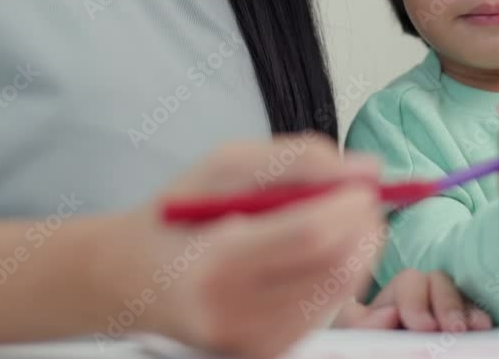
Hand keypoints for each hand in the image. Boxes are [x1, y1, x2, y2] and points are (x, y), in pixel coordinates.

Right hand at [99, 135, 385, 358]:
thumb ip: (297, 159)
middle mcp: (232, 310)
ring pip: (338, 290)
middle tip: (364, 198)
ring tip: (343, 220)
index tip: (367, 183)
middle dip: (364, 227)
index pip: (309, 236)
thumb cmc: (177, 216)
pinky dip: (338, 274)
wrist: (130, 279)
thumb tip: (368, 170)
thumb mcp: (224, 165)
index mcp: (213, 259)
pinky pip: (325, 310)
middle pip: (333, 268)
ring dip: (358, 249)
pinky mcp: (264, 352)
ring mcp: (250, 340)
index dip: (350, 207)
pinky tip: (322, 252)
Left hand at [333, 269, 492, 331]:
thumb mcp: (351, 341)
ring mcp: (440, 320)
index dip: (417, 300)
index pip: (410, 282)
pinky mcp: (458, 337)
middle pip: (439, 283)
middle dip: (448, 302)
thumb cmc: (357, 351)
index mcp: (388, 305)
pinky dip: (480, 320)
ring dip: (469, 310)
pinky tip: (484, 330)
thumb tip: (390, 313)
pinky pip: (475, 318)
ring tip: (478, 328)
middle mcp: (418, 305)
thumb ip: (359, 326)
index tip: (423, 327)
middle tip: (455, 330)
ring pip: (461, 298)